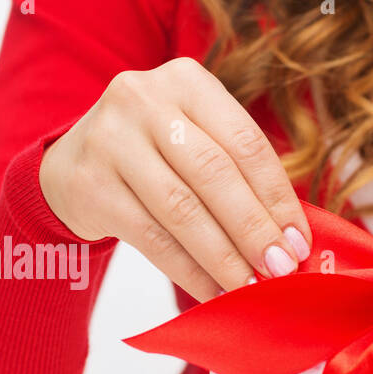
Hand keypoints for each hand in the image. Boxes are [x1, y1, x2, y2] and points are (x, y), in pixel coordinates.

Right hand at [40, 57, 310, 300]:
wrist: (73, 163)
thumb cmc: (158, 155)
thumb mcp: (197, 139)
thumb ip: (241, 175)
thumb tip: (292, 240)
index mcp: (187, 81)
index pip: (245, 142)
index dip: (277, 197)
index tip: (299, 242)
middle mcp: (144, 100)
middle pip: (214, 174)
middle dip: (254, 229)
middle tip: (282, 269)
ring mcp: (110, 140)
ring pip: (182, 209)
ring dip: (224, 257)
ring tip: (252, 287)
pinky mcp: (90, 186)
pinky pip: (152, 239)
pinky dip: (189, 272)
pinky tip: (214, 292)